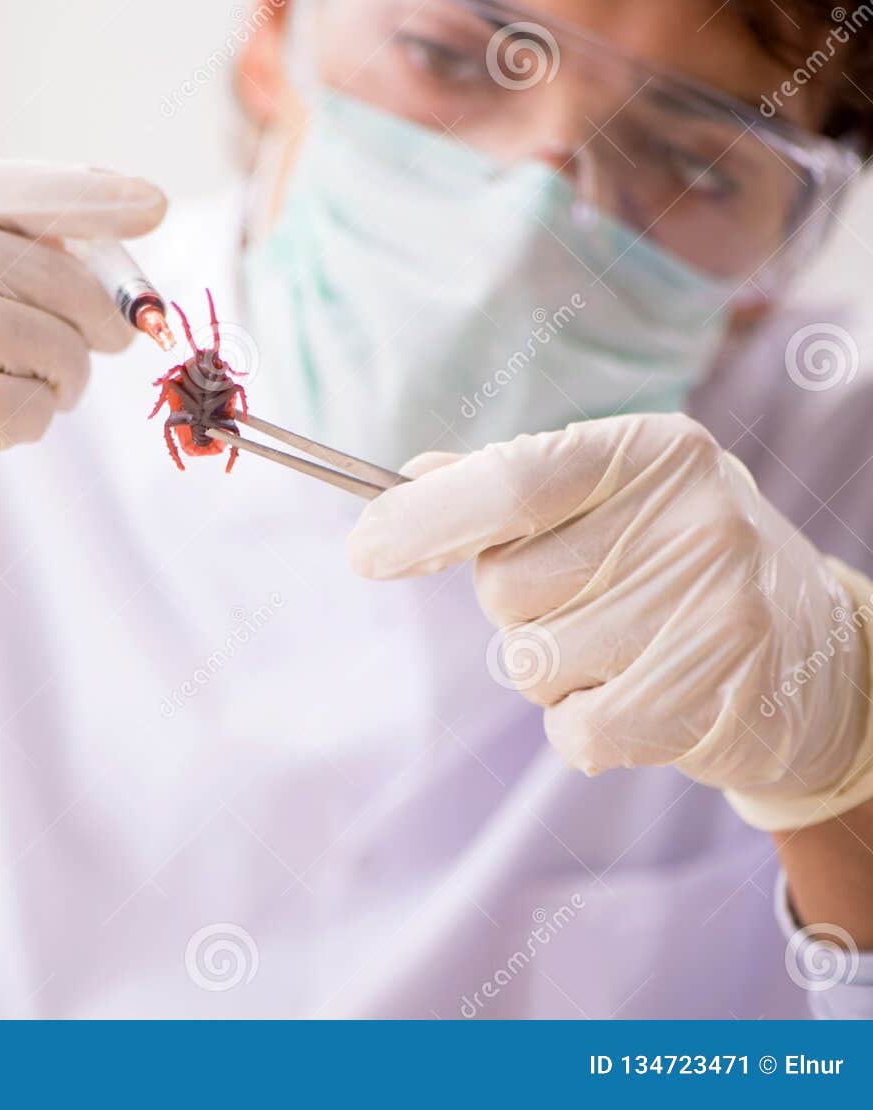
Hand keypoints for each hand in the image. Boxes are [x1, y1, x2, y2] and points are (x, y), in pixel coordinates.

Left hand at [348, 413, 872, 830]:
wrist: (814, 659)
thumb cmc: (675, 566)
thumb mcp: (609, 499)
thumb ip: (507, 485)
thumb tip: (404, 480)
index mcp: (649, 450)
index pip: (511, 481)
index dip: (424, 519)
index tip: (364, 550)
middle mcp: (691, 515)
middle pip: (504, 585)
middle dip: (517, 609)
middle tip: (590, 601)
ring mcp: (714, 604)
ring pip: (531, 662)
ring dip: (554, 672)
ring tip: (627, 649)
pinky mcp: (719, 692)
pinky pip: (574, 728)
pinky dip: (582, 726)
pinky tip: (639, 697)